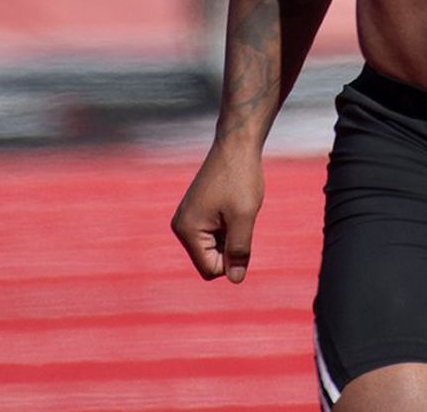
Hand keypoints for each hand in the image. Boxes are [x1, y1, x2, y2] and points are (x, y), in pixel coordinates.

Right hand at [172, 142, 263, 282]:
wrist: (236, 145)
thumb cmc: (240, 178)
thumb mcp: (244, 217)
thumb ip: (239, 250)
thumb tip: (235, 280)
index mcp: (188, 230)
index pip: (210, 269)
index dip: (232, 259)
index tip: (240, 230)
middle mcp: (181, 227)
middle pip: (210, 260)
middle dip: (230, 245)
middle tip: (238, 216)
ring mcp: (187, 218)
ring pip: (214, 248)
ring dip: (230, 235)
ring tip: (235, 209)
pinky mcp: (196, 212)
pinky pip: (213, 235)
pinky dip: (227, 226)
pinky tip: (231, 205)